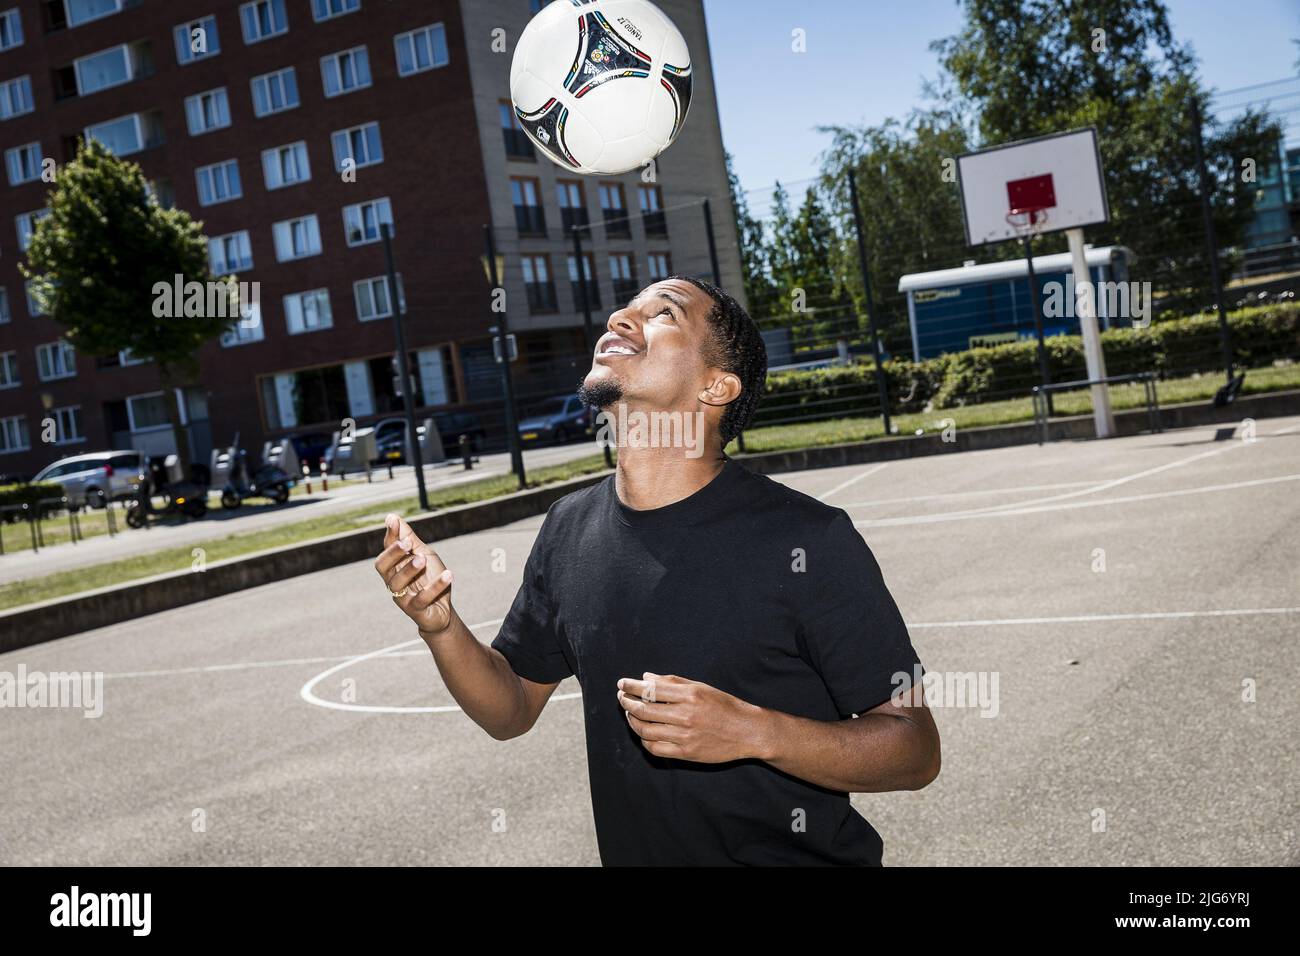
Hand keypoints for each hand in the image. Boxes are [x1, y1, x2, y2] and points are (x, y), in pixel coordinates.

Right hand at [374, 513, 455, 636]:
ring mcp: (402, 597)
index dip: (389, 535)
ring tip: (422, 559)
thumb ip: (409, 538)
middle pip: (383, 567)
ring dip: (409, 569)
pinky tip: (449, 574)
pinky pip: (422, 598)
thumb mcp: (423, 554)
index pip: (386, 549)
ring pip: (397, 583)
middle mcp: (393, 581)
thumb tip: (392, 517)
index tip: (393, 520)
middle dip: (393, 553)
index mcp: (394, 567)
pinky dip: (435, 586)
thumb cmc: (430, 578)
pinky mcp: (415, 610)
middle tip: (408, 543)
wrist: (442, 609)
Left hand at [616, 673, 770, 763]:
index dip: (632, 687)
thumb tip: (646, 677)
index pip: (650, 689)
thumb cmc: (724, 706)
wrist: (747, 732)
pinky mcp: (686, 753)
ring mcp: (685, 736)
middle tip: (622, 698)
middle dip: (627, 703)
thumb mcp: (701, 688)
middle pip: (644, 709)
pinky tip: (643, 734)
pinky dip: (644, 741)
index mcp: (690, 695)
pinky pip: (655, 749)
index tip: (622, 684)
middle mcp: (686, 715)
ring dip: (633, 721)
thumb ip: (673, 682)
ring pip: (646, 730)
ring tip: (630, 714)